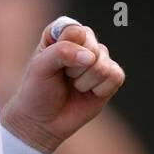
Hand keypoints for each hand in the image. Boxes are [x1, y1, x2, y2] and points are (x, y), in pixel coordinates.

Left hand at [1, 17, 124, 153]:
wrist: (43, 121)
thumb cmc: (38, 90)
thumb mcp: (40, 67)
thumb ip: (62, 52)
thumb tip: (91, 57)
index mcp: (64, 32)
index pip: (76, 31)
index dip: (66, 50)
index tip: (53, 63)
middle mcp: (84, 42)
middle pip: (92, 48)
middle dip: (75, 69)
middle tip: (64, 77)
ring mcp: (99, 59)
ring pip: (103, 64)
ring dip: (85, 82)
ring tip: (74, 87)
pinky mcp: (111, 77)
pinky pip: (116, 76)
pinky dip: (100, 90)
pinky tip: (88, 93)